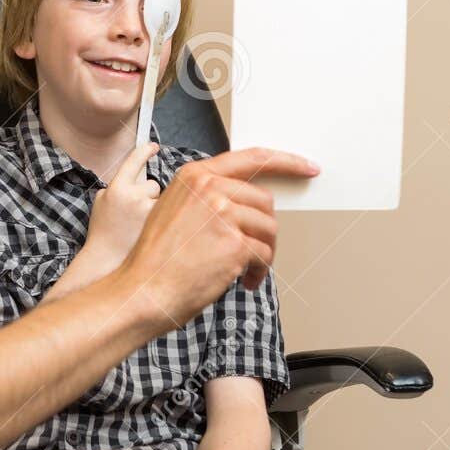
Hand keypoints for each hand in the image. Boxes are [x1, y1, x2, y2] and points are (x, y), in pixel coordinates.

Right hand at [80, 141, 161, 270]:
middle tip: (136, 212)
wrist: (108, 260)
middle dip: (147, 195)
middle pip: (152, 184)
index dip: (144, 151)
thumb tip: (135, 173)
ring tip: (140, 225)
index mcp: (116, 189)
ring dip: (156, 208)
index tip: (153, 146)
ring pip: (162, 199)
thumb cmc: (103, 232)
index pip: (134, 161)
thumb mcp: (101, 203)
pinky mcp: (161, 224)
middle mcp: (133, 197)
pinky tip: (151, 230)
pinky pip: (168, 213)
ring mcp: (148, 211)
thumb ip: (116, 186)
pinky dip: (163, 220)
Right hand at [120, 147, 316, 324]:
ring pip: (268, 228)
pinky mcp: (235, 243)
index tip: (307, 166)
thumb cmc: (156, 260)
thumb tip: (245, 203)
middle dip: (261, 229)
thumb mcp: (174, 210)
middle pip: (264, 200)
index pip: (253, 158)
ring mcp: (224, 214)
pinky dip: (258, 272)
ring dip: (261, 253)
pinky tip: (241, 280)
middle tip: (249, 251)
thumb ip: (208, 197)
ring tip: (242, 269)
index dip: (286, 161)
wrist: (142, 292)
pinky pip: (265, 254)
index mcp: (196, 176)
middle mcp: (210, 189)